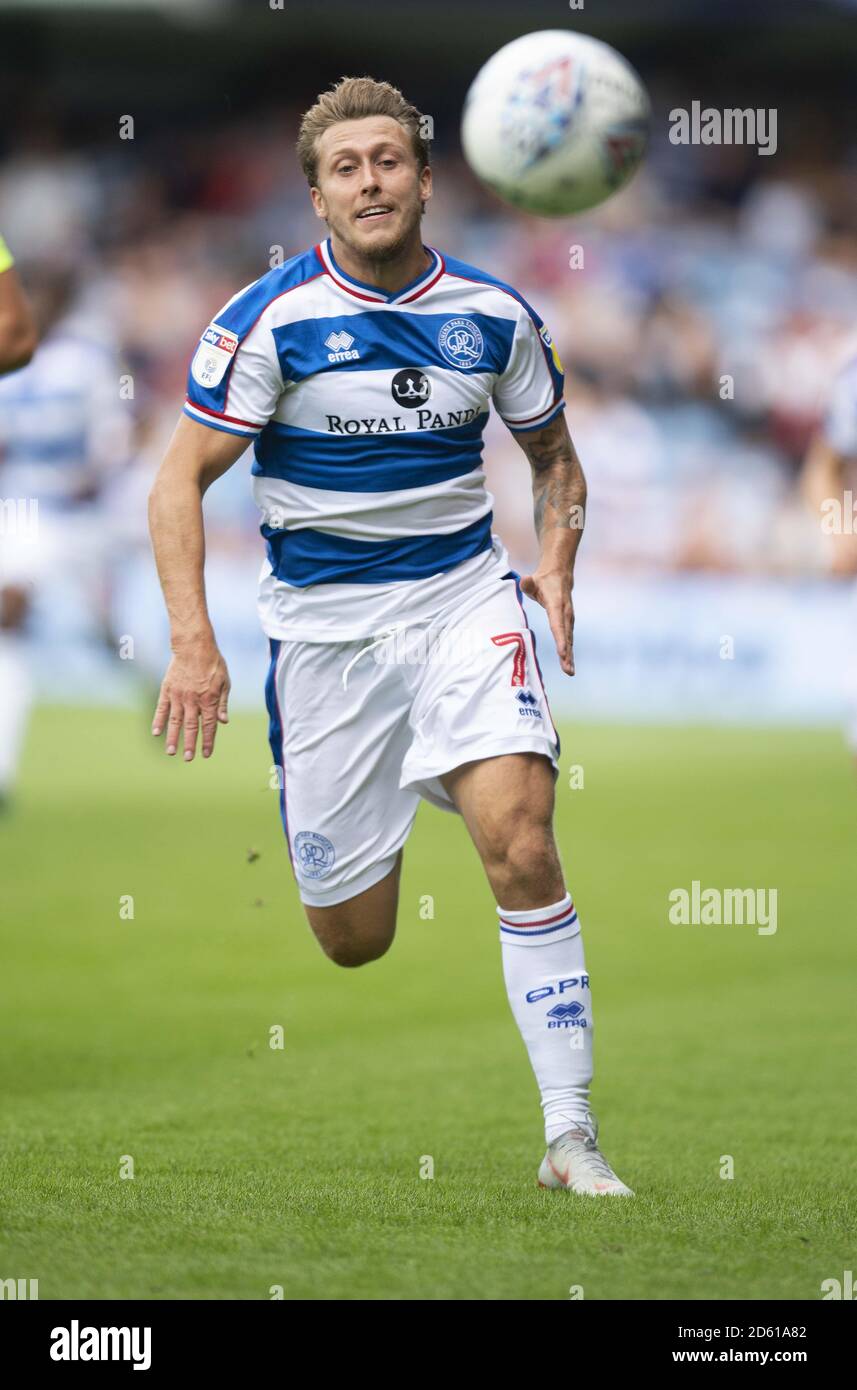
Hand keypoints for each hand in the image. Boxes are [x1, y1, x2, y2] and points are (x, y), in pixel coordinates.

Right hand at [152, 636, 230, 759]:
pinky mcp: (167, 689)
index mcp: (209, 700)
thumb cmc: (213, 663)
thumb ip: (223, 703)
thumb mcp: (225, 682)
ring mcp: (179, 695)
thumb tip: (224, 722)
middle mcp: (193, 700)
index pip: (209, 725)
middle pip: (191, 727)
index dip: (207, 741)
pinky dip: (158, 721)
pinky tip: (156, 733)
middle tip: (188, 759)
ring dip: (173, 738)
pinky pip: (162, 708)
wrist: (194, 646)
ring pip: (175, 721)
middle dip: (190, 744)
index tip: (206, 754)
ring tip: (171, 752)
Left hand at [519, 569, 574, 674]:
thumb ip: (528, 583)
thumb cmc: (544, 580)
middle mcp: (565, 613)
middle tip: (568, 670)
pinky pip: (568, 638)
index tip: (562, 653)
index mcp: (556, 605)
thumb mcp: (533, 579)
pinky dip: (568, 651)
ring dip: (569, 656)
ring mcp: (568, 618)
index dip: (560, 639)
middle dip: (567, 654)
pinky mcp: (568, 622)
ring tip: (569, 671)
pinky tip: (568, 663)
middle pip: (565, 636)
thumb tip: (525, 581)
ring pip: (569, 639)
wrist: (560, 574)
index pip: (558, 624)